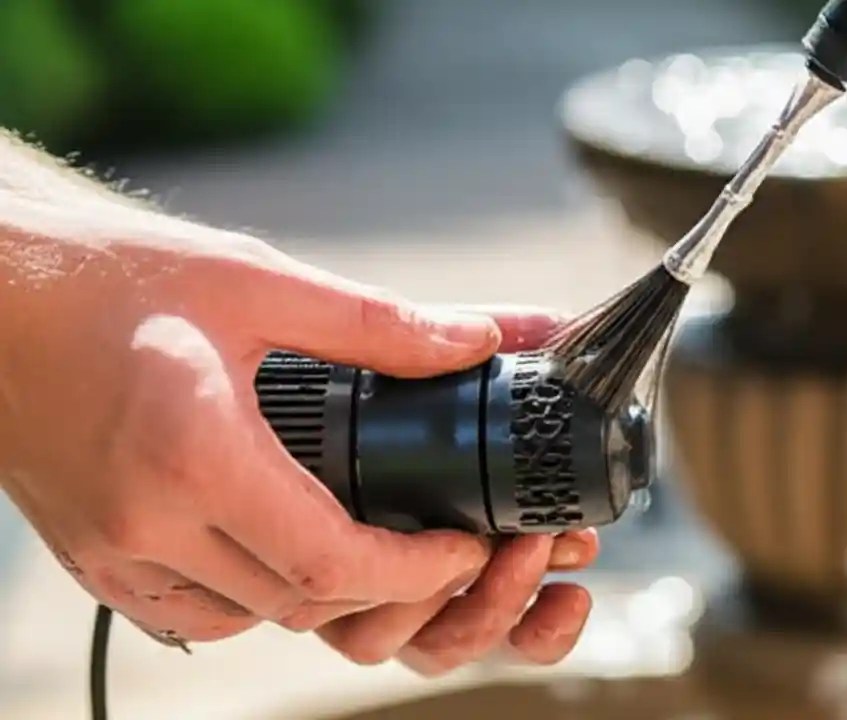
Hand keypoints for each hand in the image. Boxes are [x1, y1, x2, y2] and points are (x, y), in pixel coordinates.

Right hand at [0, 192, 594, 669]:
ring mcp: (111, 552)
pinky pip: (193, 615)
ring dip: (322, 594)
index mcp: (195, 457)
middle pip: (300, 602)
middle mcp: (146, 524)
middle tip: (438, 544)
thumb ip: (376, 322)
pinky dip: (254, 597)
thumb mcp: (255, 281)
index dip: (417, 570)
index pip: (331, 562)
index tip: (466, 546)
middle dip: (386, 585)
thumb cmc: (111, 276)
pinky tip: (282, 545)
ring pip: (249, 619)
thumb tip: (477, 338)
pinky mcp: (89, 559)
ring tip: (374, 544)